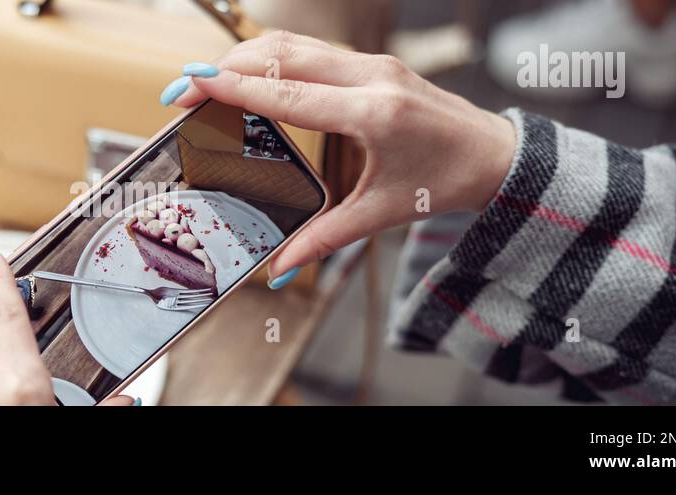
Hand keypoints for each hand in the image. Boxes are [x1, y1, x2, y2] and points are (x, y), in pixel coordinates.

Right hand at [162, 31, 516, 284]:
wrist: (494, 155)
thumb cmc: (444, 183)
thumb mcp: (380, 214)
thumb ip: (324, 239)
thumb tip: (279, 268)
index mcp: (372, 113)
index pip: (287, 92)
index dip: (233, 87)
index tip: (190, 82)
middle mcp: (370, 78)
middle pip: (280, 54)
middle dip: (224, 68)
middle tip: (181, 91)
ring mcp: (371, 64)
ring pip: (293, 44)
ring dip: (244, 58)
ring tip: (203, 82)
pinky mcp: (371, 63)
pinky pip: (310, 49)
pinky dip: (270, 58)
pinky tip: (246, 76)